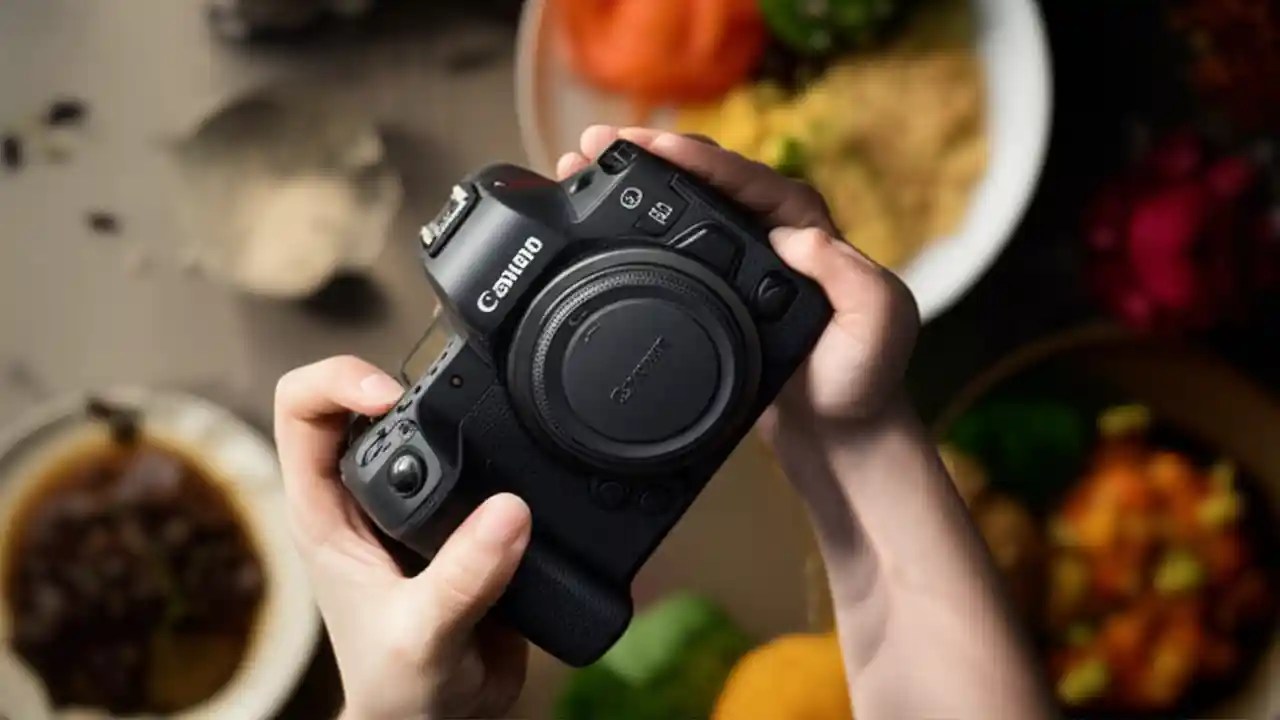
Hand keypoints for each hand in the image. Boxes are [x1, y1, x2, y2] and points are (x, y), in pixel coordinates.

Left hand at [273, 356, 531, 719]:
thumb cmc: (402, 690)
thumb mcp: (424, 638)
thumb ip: (463, 578)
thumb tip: (509, 511)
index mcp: (325, 513)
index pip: (302, 409)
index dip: (340, 381)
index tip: (392, 395)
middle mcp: (364, 497)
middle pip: (366, 397)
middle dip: (408, 381)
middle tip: (455, 394)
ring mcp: (414, 503)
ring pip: (426, 421)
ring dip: (458, 409)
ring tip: (491, 412)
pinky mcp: (462, 516)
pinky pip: (481, 460)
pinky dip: (501, 447)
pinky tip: (523, 456)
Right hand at [556, 126, 918, 434]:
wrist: (838, 434)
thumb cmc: (862, 381)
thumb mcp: (878, 323)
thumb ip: (849, 276)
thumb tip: (797, 237)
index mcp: (809, 226)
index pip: (744, 177)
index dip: (694, 157)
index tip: (647, 146)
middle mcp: (775, 232)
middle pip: (705, 179)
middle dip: (649, 155)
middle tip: (594, 145)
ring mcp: (743, 261)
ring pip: (684, 205)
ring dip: (636, 181)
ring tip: (581, 166)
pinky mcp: (718, 291)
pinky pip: (674, 244)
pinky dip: (637, 226)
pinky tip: (602, 219)